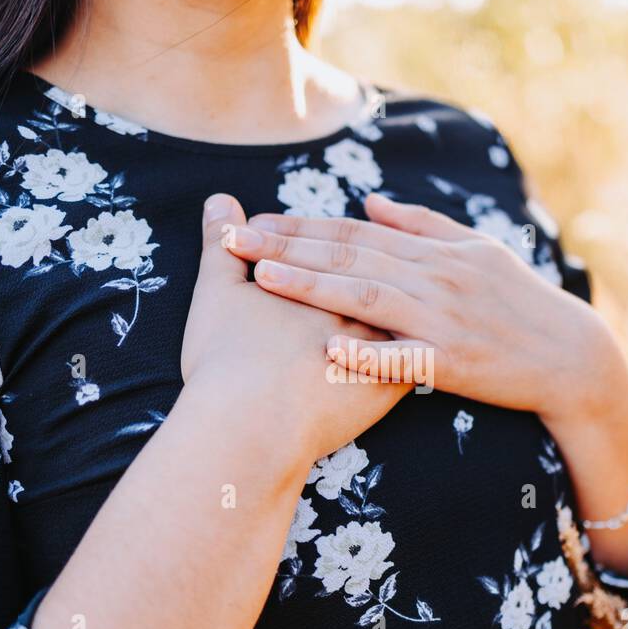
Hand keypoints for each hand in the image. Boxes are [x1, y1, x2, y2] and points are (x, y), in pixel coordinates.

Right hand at [181, 194, 409, 465]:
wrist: (250, 427)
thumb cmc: (225, 359)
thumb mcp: (216, 293)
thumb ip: (219, 247)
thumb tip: (218, 201)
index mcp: (323, 281)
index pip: (338, 250)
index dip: (323, 245)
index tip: (317, 254)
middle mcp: (359, 308)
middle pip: (377, 279)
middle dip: (369, 273)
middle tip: (354, 279)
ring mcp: (380, 349)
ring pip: (403, 321)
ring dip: (395, 314)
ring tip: (383, 311)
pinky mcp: (389, 392)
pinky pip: (412, 370)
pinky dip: (408, 361)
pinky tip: (407, 356)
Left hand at [223, 193, 611, 424]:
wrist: (569, 355)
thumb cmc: (518, 303)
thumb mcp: (477, 251)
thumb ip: (422, 225)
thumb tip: (371, 201)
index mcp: (436, 252)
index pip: (357, 233)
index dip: (303, 226)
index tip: (257, 221)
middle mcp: (434, 278)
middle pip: (350, 257)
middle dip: (289, 247)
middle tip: (236, 241)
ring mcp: (442, 319)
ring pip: (366, 296)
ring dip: (312, 286)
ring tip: (263, 278)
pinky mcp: (452, 362)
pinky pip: (402, 357)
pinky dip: (365, 352)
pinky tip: (326, 348)